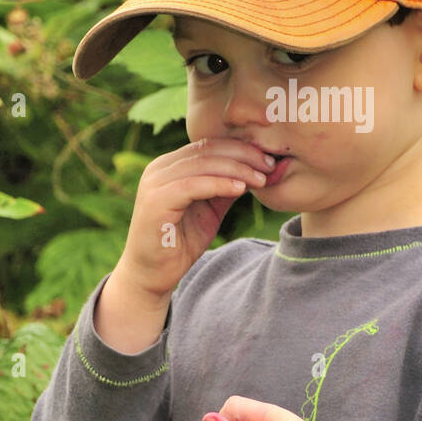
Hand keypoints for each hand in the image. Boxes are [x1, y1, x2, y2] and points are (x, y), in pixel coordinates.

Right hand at [115, 138, 274, 298]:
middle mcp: (159, 168)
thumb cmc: (180, 242)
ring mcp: (155, 183)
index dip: (241, 148)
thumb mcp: (210, 210)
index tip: (268, 160)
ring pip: (203, 164)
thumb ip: (226, 188)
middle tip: (270, 166)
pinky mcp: (155, 201)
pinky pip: (193, 185)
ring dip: (237, 169)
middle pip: (207, 150)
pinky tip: (241, 189)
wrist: (152, 275)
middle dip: (243, 155)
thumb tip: (256, 170)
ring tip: (261, 179)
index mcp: (169, 166)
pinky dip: (220, 184)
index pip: (209, 145)